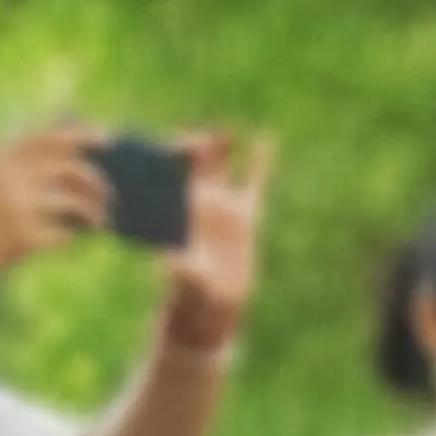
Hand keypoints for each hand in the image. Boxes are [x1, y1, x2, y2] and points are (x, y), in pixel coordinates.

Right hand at [0, 123, 110, 288]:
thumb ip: (4, 162)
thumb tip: (49, 154)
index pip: (44, 138)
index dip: (79, 135)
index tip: (107, 137)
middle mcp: (6, 177)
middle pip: (68, 168)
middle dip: (96, 182)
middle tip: (108, 196)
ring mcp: (15, 207)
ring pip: (73, 202)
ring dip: (93, 214)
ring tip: (99, 223)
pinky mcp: (23, 239)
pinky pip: (65, 235)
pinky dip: (71, 239)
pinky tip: (66, 242)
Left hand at [160, 130, 271, 350]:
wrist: (213, 304)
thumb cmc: (191, 293)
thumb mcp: (184, 280)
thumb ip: (179, 268)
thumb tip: (170, 262)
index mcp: (174, 210)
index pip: (169, 173)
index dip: (172, 156)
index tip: (179, 147)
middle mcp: (194, 201)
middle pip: (192, 162)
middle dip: (195, 144)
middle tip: (205, 136)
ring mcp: (220, 205)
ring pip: (221, 165)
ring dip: (222, 146)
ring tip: (229, 130)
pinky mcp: (244, 214)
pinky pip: (254, 181)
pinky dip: (259, 162)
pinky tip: (266, 140)